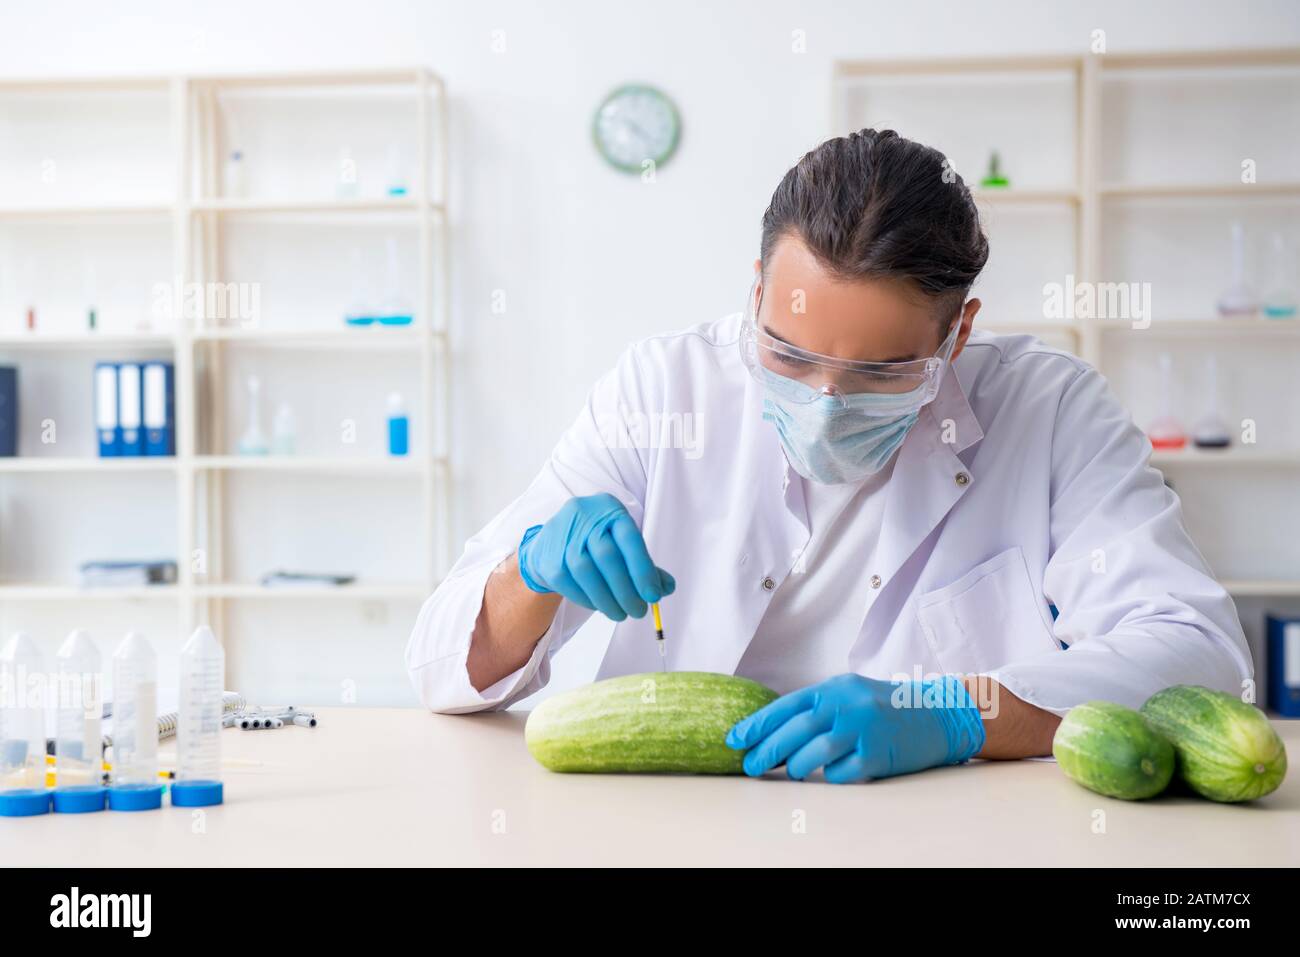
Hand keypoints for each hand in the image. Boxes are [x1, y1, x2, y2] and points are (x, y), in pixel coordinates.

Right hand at [517, 493, 674, 621]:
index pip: (629, 538)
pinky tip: (600, 606)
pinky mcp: (548, 557)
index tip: (653, 596)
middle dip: (626, 590)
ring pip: (586, 572)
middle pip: (607, 556)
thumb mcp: (622, 544)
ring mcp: (562, 535)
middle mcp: (583, 515)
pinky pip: (570, 584)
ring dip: (607, 599)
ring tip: (621, 614)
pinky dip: (589, 600)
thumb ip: (645, 565)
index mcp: (609, 508)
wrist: (551, 543)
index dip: (642, 569)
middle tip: (638, 612)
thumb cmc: (596, 543)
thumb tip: (666, 587)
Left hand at [726, 673, 984, 782]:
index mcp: (833, 688)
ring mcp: (864, 729)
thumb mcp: (849, 694)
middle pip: (795, 731)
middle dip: (766, 751)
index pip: (786, 706)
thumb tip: (773, 732)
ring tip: (786, 774)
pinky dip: (832, 776)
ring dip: (795, 768)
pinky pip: (843, 773)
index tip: (735, 739)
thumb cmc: (884, 707)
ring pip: (815, 754)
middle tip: (749, 766)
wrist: (938, 713)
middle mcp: (846, 705)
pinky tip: (829, 775)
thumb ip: (817, 708)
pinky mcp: (879, 755)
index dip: (757, 724)